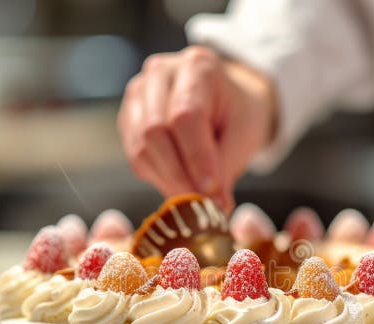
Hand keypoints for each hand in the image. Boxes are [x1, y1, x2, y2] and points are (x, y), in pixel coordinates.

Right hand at [118, 46, 276, 212]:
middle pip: (155, 131)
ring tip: (192, 200)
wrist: (225, 101)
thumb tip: (213, 207)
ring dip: (167, 181)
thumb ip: (226, 169)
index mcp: (197, 67)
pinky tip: (177, 183)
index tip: (209, 192)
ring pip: (140, 147)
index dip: (196, 158)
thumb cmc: (238, 115)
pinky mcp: (128, 117)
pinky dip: (156, 176)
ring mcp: (138, 93)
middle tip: (200, 206)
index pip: (185, 116)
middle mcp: (160, 73)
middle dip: (179, 176)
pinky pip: (135, 156)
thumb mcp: (245, 136)